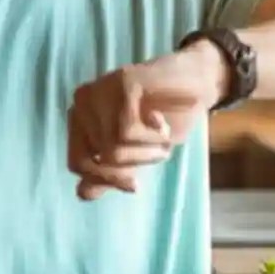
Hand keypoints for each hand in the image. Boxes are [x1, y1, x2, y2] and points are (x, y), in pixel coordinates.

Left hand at [67, 42, 228, 199]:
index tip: (135, 185)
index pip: (77, 164)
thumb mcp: (137, 151)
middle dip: (130, 166)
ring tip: (162, 135)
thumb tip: (82, 193)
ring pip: (110, 150)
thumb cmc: (167, 114)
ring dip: (146, 152)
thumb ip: (111, 170)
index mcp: (81, 117)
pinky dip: (152, 137)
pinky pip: (127, 132)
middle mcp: (82, 102)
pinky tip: (161, 121)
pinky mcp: (122, 82)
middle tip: (158, 153)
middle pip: (91, 161)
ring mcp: (100, 90)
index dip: (106, 180)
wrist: (198, 80)